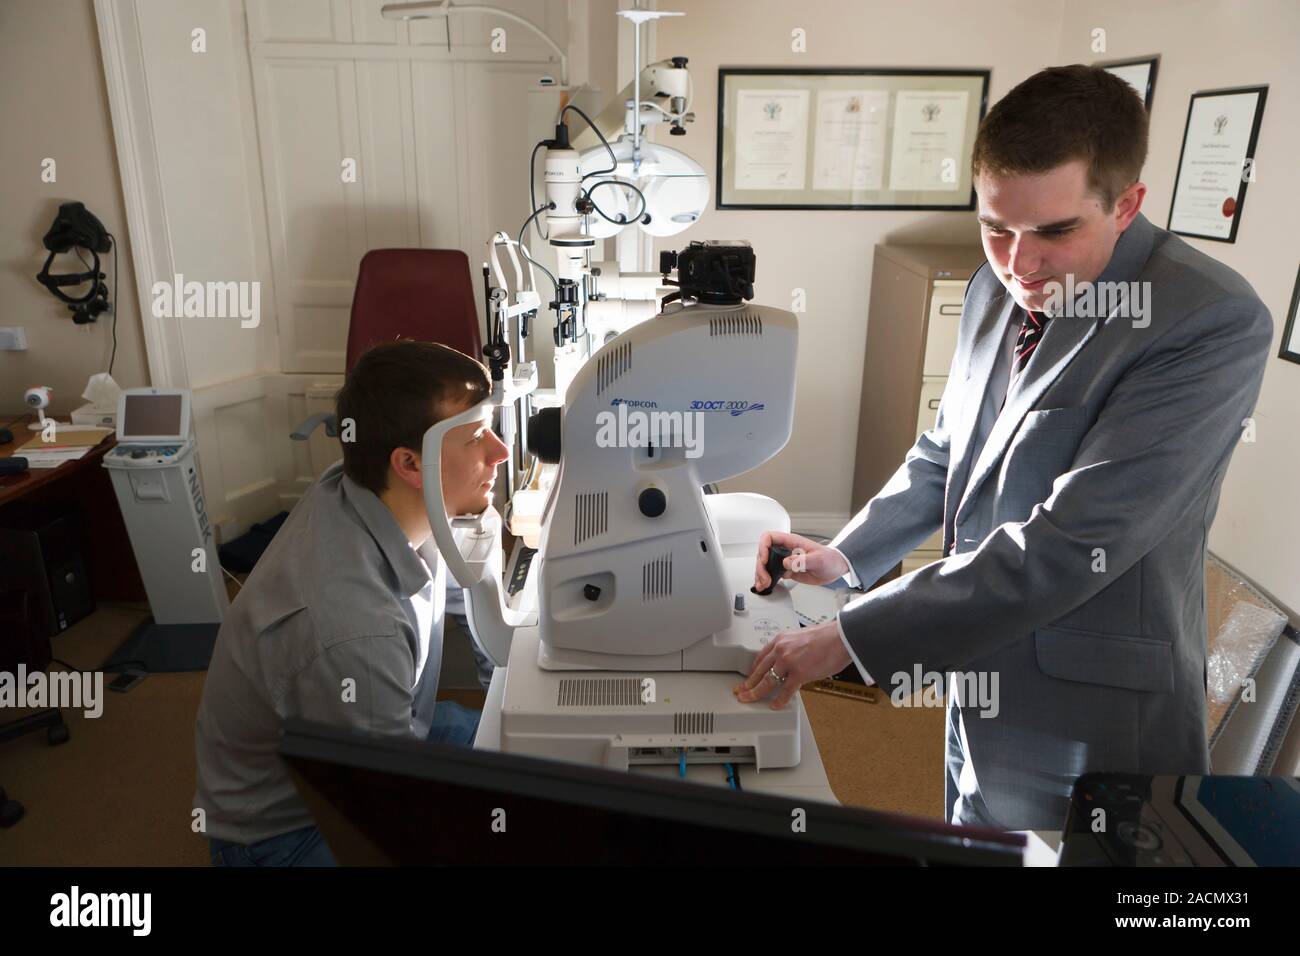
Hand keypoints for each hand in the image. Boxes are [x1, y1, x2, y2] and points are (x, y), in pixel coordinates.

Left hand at [732, 620, 851, 709]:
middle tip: (741, 690)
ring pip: (767, 681)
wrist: (840, 638)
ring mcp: (788, 662)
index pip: (761, 656)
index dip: (753, 669)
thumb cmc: (827, 638)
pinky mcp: (799, 673)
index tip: (750, 676)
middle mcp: (781, 649)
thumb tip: (792, 662)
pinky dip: (779, 700)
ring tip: (749, 699)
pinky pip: (785, 690)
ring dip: (756, 692)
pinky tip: (774, 705)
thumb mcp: (802, 638)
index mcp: (781, 640)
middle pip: (759, 669)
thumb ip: (793, 650)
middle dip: (748, 682)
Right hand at [753, 531, 849, 590]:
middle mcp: (785, 550)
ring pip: (765, 564)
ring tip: (763, 584)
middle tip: (766, 578)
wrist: (835, 568)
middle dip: (761, 566)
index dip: (763, 547)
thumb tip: (787, 563)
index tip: (765, 559)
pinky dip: (765, 580)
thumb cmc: (830, 559)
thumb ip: (803, 561)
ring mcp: (785, 560)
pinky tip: (764, 586)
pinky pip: (771, 573)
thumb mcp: (819, 560)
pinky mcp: (786, 570)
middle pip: (764, 553)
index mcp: (791, 542)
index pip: (770, 537)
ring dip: (761, 574)